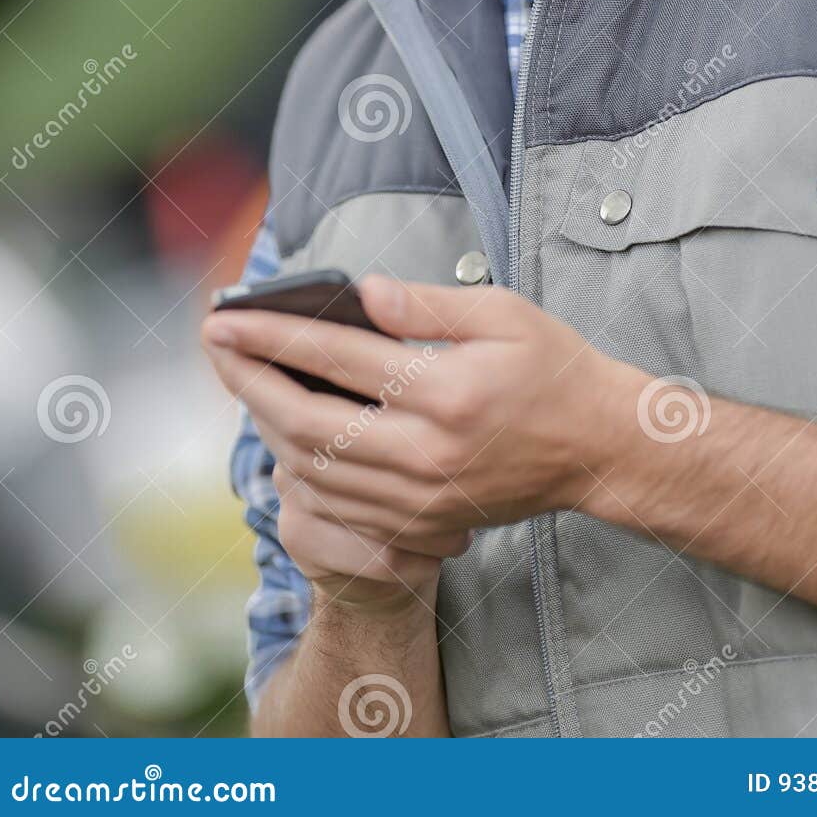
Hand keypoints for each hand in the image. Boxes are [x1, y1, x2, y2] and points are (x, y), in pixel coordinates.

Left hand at [200, 275, 630, 556]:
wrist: (600, 449)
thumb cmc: (555, 371)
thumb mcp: (502, 314)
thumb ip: (426, 305)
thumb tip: (364, 292)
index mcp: (446, 390)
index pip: (336, 358)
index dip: (272, 335)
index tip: (228, 316)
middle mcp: (427, 451)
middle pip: (308, 422)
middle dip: (250, 382)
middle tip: (216, 348)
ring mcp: (422, 497)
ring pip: (316, 470)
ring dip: (268, 427)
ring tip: (246, 385)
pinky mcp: (423, 524)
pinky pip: (340, 506)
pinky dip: (302, 472)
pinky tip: (289, 439)